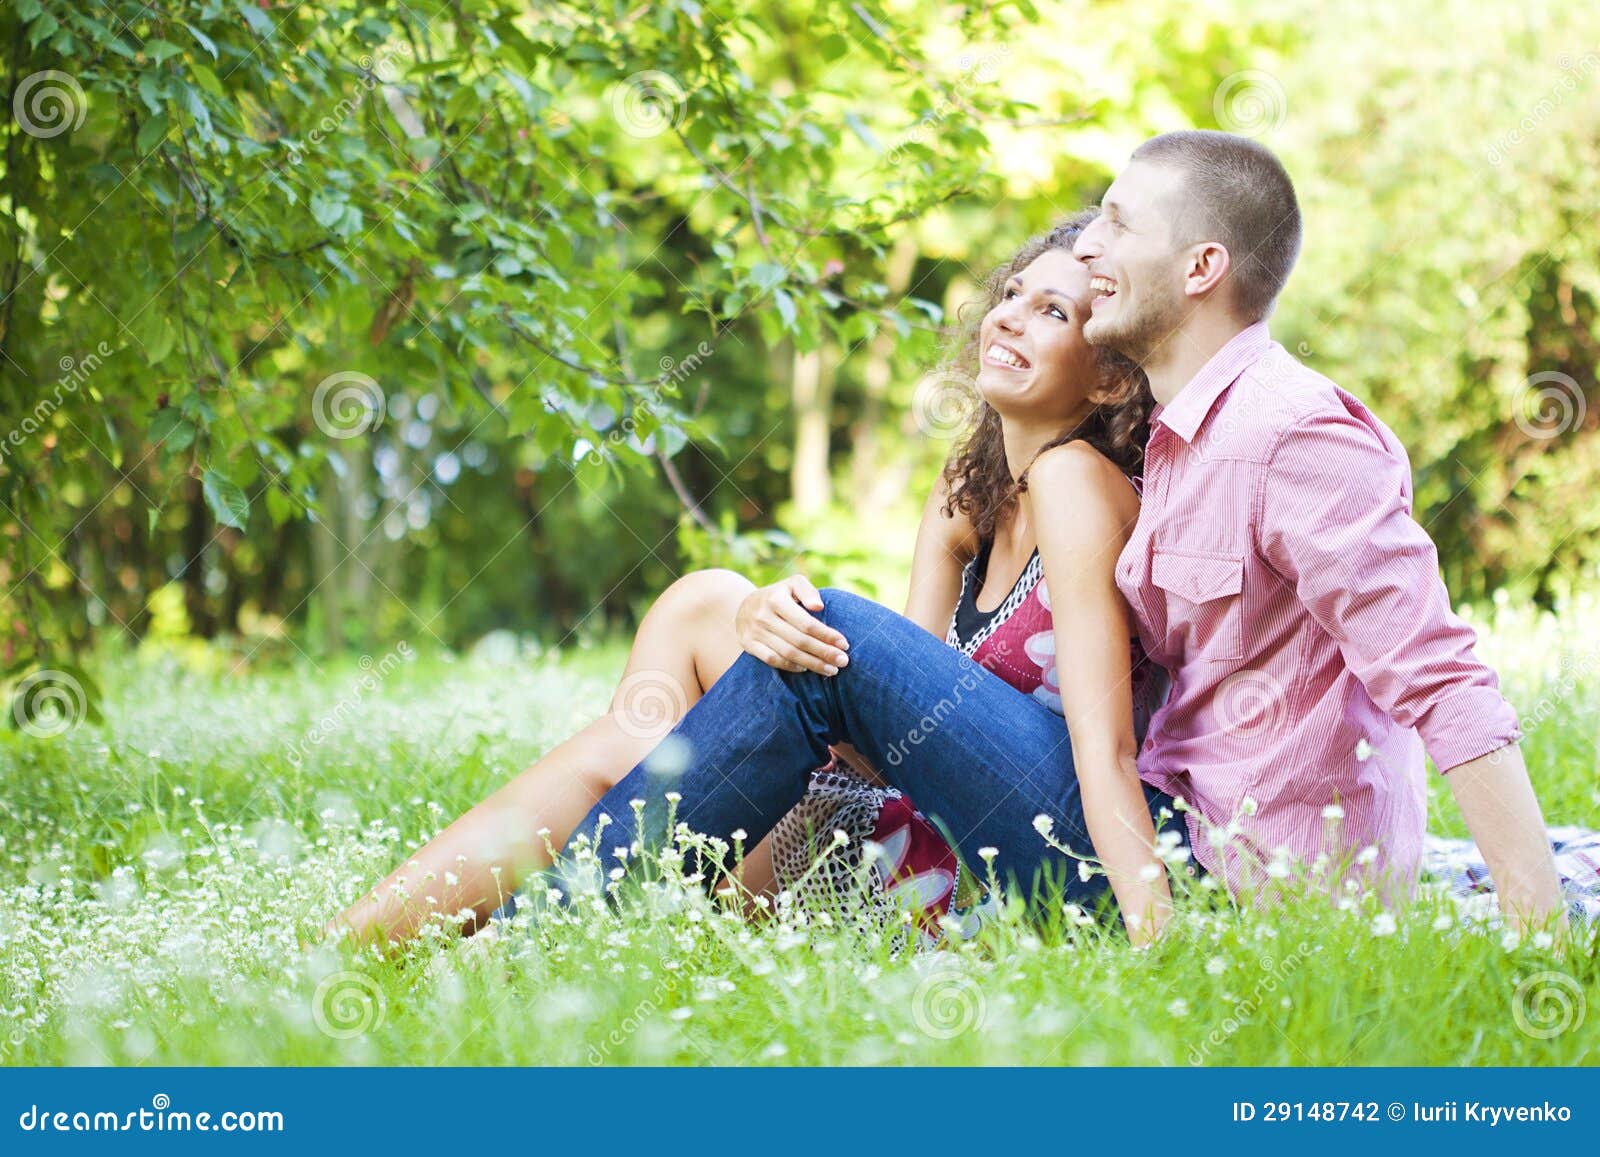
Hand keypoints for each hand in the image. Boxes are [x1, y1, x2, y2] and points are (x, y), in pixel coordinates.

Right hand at [735, 576, 850, 674]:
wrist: (743, 606)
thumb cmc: (778, 595)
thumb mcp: (792, 584)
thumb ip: (807, 591)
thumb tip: (819, 606)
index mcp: (776, 599)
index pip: (806, 623)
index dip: (827, 635)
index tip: (844, 644)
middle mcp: (763, 616)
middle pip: (799, 641)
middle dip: (824, 653)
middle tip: (843, 661)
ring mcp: (754, 631)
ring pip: (788, 653)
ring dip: (812, 664)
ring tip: (831, 670)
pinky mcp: (748, 644)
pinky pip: (773, 660)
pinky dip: (791, 666)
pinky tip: (806, 668)